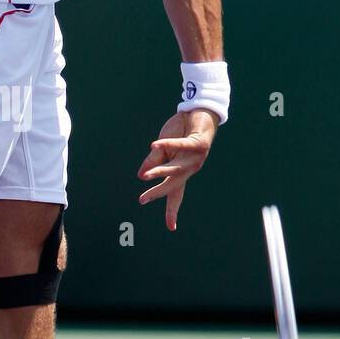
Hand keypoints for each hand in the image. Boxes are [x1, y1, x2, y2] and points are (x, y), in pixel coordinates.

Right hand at [137, 109, 217, 231]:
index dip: (172, 210)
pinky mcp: (198, 143)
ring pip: (176, 168)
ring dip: (160, 171)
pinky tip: (154, 145)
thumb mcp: (162, 147)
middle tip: (142, 199)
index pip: (175, 193)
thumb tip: (141, 175)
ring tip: (145, 176)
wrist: (197, 111)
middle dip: (158, 192)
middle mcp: (190, 168)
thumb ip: (154, 161)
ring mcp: (196, 157)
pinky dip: (168, 145)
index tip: (171, 227)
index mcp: (181, 170)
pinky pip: (181, 145)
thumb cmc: (181, 130)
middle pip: (173, 185)